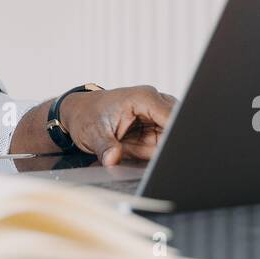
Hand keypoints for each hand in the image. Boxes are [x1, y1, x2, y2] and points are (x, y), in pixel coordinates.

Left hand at [59, 85, 177, 165]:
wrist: (80, 114)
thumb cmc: (87, 116)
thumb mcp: (93, 133)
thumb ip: (106, 147)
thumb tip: (113, 159)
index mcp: (145, 98)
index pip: (173, 118)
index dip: (176, 137)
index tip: (172, 154)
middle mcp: (156, 104)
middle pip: (179, 128)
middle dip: (171, 146)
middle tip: (152, 159)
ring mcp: (157, 117)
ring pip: (173, 140)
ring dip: (162, 152)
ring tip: (138, 155)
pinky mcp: (156, 130)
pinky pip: (164, 146)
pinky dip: (156, 155)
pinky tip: (140, 155)